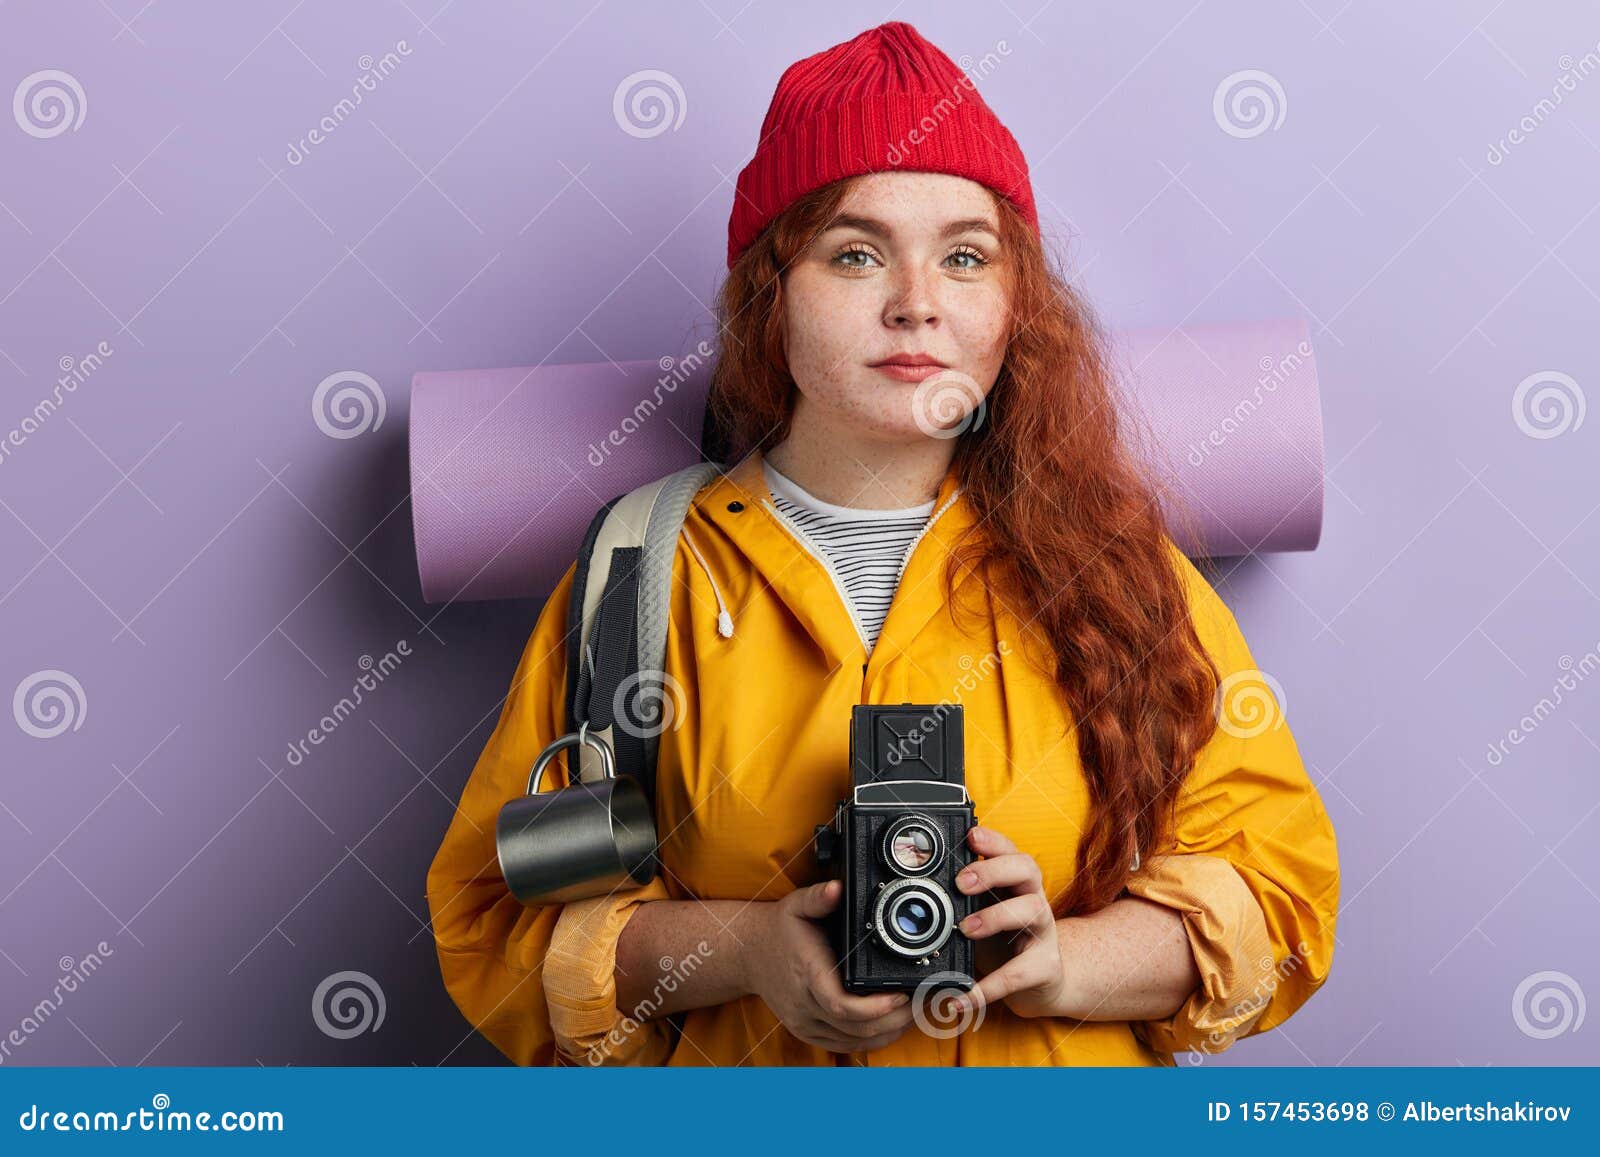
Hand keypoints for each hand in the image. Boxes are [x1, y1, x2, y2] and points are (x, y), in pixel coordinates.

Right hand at [741, 880, 915, 1053]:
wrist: (747, 954)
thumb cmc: (778, 930)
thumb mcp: (796, 905)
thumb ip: (819, 896)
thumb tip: (838, 888)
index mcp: (807, 975)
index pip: (841, 1005)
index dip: (876, 1007)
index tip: (901, 995)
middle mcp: (805, 1004)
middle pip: (855, 1028)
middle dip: (895, 1020)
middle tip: (921, 1003)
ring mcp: (805, 1022)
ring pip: (853, 1042)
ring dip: (888, 1033)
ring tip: (914, 1013)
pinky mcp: (807, 1032)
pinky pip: (844, 1046)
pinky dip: (871, 1040)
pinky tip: (891, 1026)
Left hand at [954, 824, 1073, 1018]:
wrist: (1043, 980)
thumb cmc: (1005, 940)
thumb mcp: (982, 912)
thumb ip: (959, 900)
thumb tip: (913, 891)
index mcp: (1016, 882)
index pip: (1010, 850)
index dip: (993, 840)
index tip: (970, 836)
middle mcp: (1034, 899)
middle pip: (1027, 868)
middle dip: (993, 870)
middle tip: (962, 883)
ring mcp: (1044, 932)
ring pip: (1032, 910)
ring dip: (995, 917)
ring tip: (965, 929)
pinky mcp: (1045, 967)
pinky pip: (1019, 974)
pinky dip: (988, 987)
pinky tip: (962, 997)